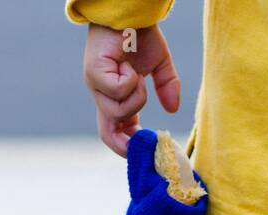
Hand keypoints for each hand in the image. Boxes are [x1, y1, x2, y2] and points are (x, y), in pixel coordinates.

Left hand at [84, 24, 180, 156]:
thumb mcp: (159, 65)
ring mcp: (96, 85)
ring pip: (118, 112)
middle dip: (128, 141)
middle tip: (147, 138)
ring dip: (136, 99)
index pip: (114, 133)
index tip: (148, 148)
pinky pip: (117, 92)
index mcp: (114, 97)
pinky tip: (130, 67)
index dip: (128, 146)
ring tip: (139, 77)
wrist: (129, 11)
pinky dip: (130, 83)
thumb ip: (167, 87)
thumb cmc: (139, 34)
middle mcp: (101, 95)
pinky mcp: (94, 73)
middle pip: (108, 133)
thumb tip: (173, 110)